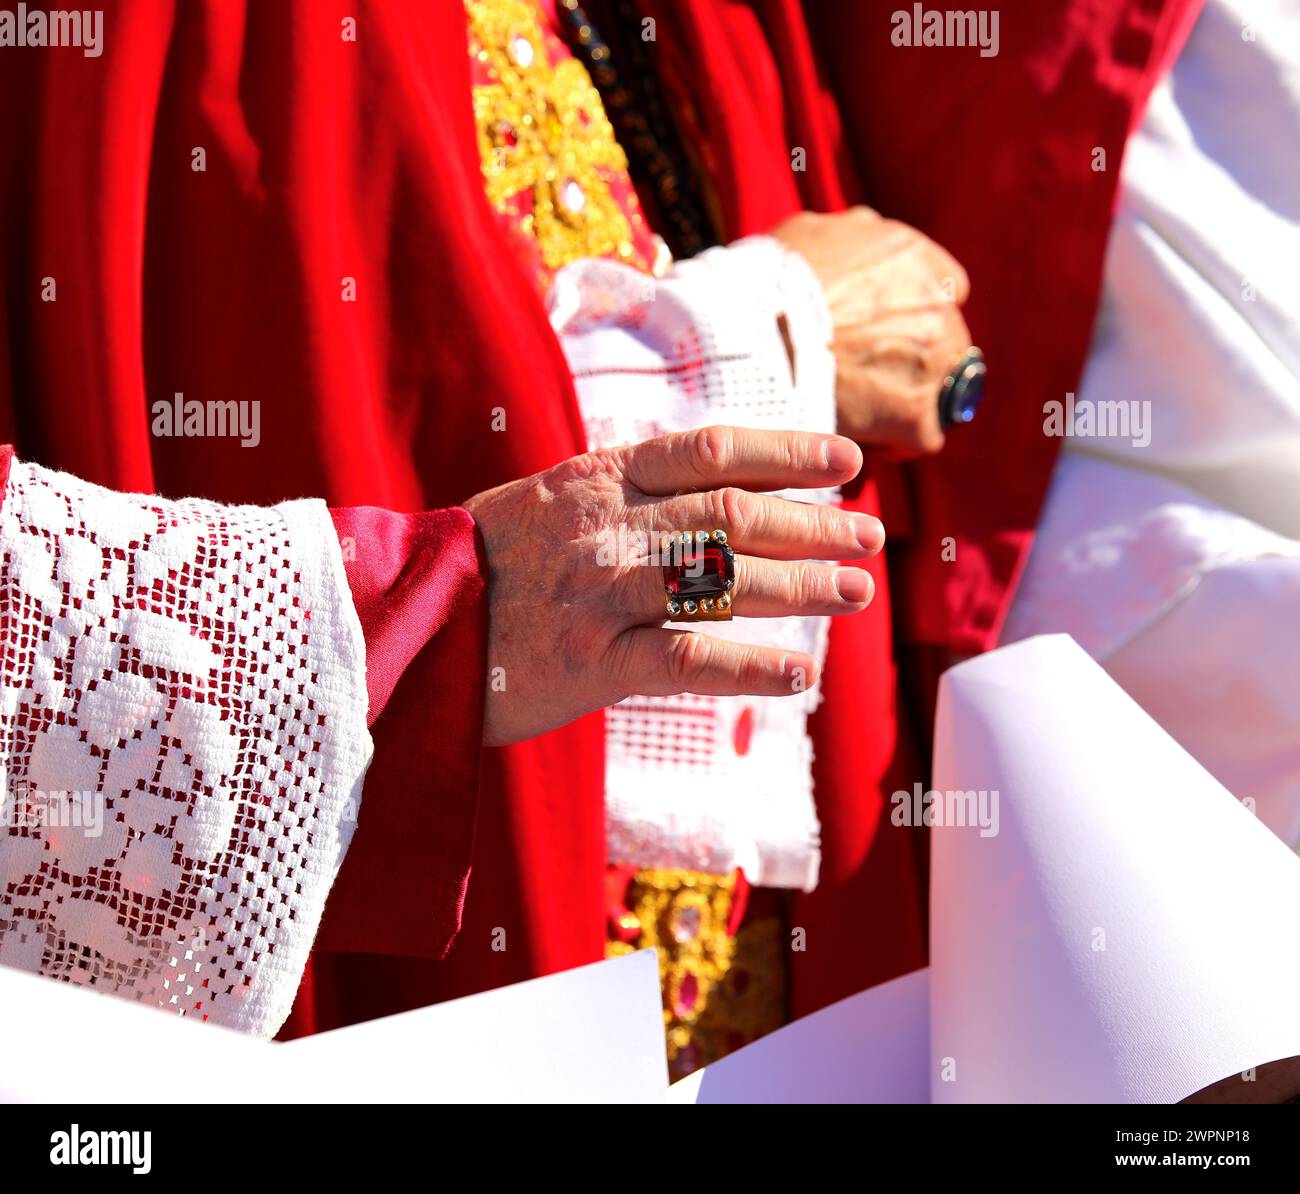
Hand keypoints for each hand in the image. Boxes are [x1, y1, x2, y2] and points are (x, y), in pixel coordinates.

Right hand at [464, 426, 884, 745]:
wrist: (395, 625)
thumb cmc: (472, 567)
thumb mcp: (540, 503)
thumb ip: (614, 496)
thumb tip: (695, 493)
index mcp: (597, 478)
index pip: (710, 452)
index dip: (786, 454)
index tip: (844, 463)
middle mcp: (608, 525)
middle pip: (734, 515)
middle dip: (813, 526)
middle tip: (868, 537)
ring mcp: (600, 591)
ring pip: (725, 580)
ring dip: (801, 587)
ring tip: (856, 593)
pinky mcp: (589, 662)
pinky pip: (687, 662)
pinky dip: (750, 668)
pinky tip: (800, 675)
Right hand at [771, 206, 972, 457]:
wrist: (754, 336)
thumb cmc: (768, 287)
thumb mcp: (810, 236)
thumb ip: (844, 240)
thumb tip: (843, 241)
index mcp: (912, 255)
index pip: (941, 285)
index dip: (908, 312)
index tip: (879, 331)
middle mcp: (934, 300)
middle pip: (940, 337)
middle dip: (908, 354)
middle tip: (863, 375)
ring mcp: (933, 356)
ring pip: (934, 387)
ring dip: (902, 398)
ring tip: (857, 414)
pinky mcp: (919, 411)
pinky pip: (919, 436)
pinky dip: (893, 441)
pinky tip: (861, 440)